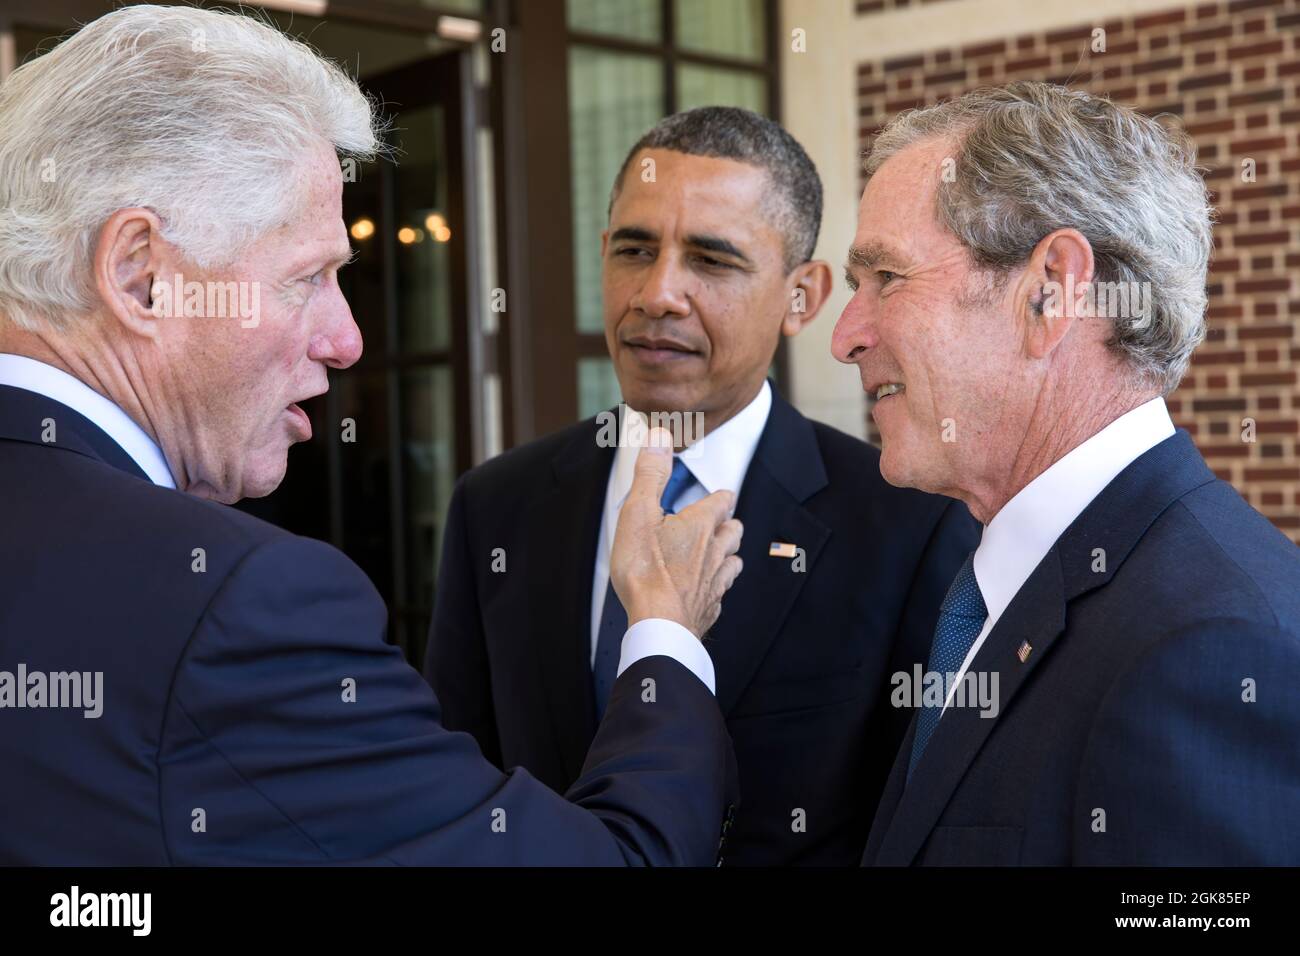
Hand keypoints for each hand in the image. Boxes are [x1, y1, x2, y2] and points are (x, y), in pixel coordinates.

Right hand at [609, 428, 743, 638]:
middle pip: (733, 532)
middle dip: (729, 524)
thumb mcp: (638, 513)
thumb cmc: (645, 569)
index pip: (721, 502)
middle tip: (724, 522)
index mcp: (699, 526)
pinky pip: (720, 594)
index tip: (722, 495)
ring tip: (722, 554)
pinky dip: (717, 589)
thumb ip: (651, 474)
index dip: (721, 496)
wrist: (658, 623)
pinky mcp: (708, 609)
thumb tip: (660, 435)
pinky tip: (708, 592)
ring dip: (729, 555)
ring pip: (733, 563)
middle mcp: (714, 552)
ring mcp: (714, 582)